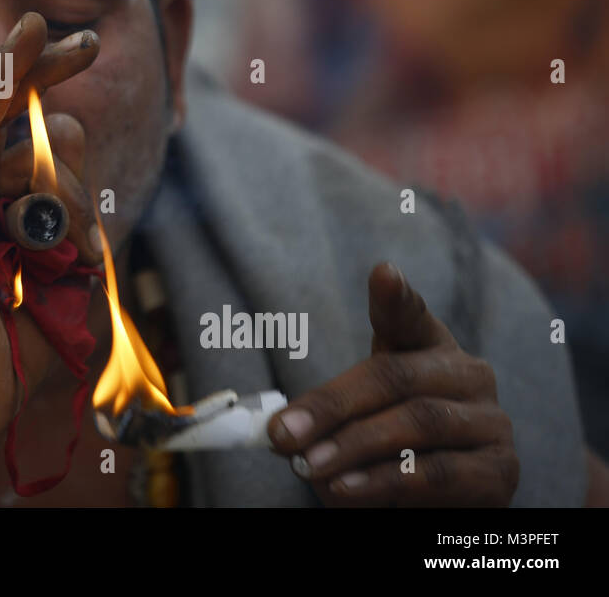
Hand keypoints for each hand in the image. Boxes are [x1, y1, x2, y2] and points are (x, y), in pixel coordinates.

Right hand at [0, 12, 99, 488]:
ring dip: (14, 105)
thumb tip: (65, 123)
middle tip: (85, 36)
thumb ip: (70, 197)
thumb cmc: (21, 346)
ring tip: (41, 70)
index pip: (16, 126)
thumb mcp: (71, 260)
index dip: (47, 80)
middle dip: (34, 66)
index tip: (86, 46)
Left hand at [267, 262, 519, 505]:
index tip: (382, 274)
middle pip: (396, 375)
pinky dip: (387, 481)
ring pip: (417, 422)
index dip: (396, 297)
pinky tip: (348, 489)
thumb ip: (322, 417)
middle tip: (284, 433)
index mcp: (428, 347)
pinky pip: (438, 472)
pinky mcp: (499, 471)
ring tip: (309, 467)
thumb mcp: (350, 423)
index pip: (410, 315)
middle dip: (332, 404)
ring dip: (354, 445)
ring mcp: (491, 421)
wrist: (432, 506)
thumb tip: (280, 430)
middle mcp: (467, 374)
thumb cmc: (384, 451)